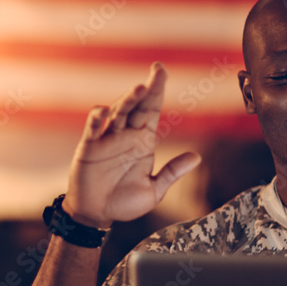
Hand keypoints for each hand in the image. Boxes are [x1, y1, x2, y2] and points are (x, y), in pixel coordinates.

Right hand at [63, 62, 200, 228]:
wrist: (97, 214)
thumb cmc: (124, 202)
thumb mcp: (154, 190)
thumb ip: (172, 172)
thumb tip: (196, 157)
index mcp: (143, 141)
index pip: (152, 110)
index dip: (157, 90)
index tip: (161, 71)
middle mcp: (126, 135)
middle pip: (137, 106)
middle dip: (147, 89)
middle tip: (157, 71)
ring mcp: (107, 139)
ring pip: (118, 113)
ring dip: (128, 100)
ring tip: (140, 89)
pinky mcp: (90, 147)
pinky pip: (93, 128)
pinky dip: (97, 117)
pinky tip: (104, 111)